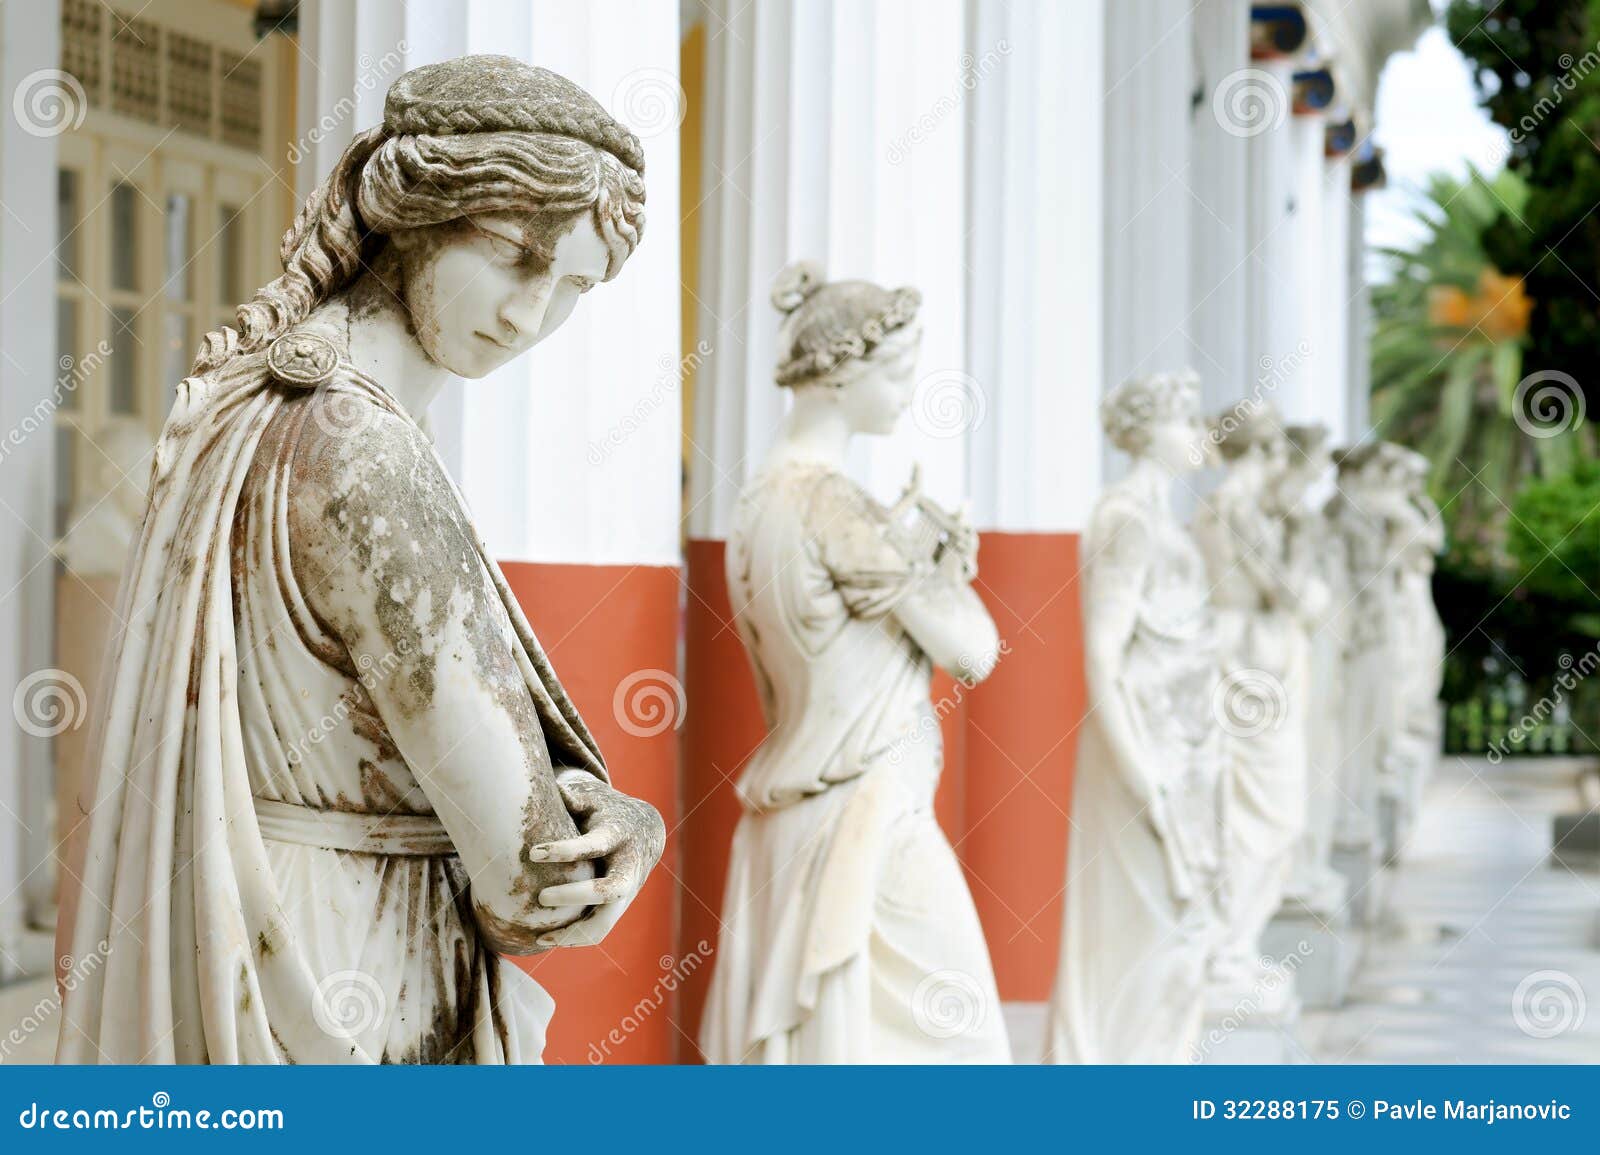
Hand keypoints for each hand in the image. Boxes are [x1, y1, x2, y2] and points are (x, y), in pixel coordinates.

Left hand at [527, 771, 665, 948]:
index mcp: (619, 837)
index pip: (593, 845)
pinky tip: (547, 940)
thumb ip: (574, 798)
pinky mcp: (618, 907)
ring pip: (606, 922)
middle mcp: (627, 868)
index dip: (565, 850)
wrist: (644, 833)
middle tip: (542, 898)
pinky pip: (599, 930)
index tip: (534, 852)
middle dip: (575, 897)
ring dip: (574, 933)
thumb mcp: (595, 800)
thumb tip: (551, 790)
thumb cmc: (607, 813)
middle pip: (609, 891)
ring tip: (540, 938)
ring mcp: (626, 892)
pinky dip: (574, 938)